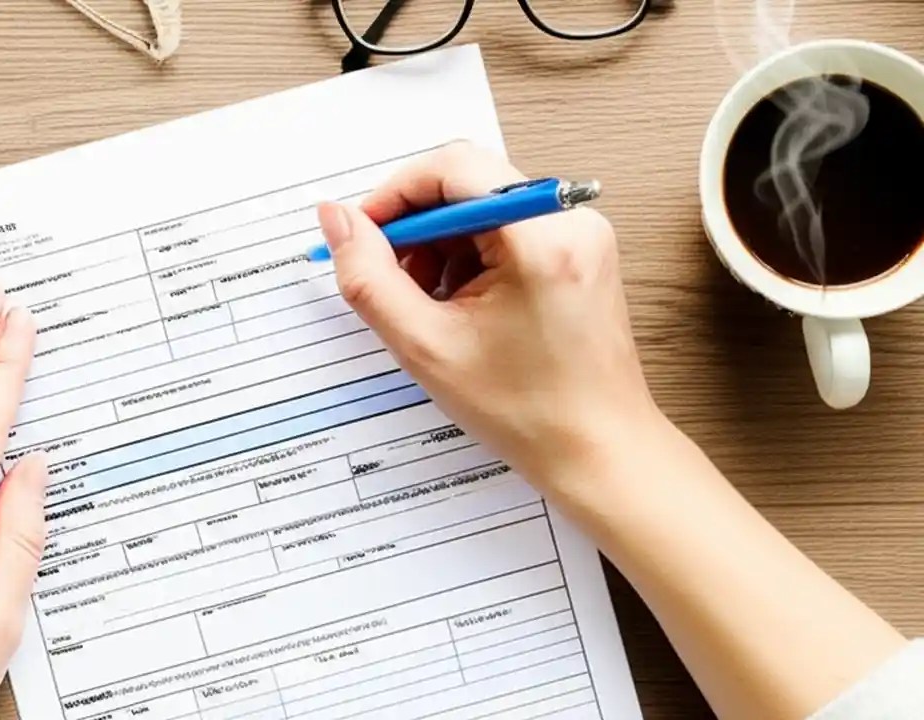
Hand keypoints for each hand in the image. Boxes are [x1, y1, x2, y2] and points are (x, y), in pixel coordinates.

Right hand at [317, 143, 661, 503]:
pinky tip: (460, 308)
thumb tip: (337, 221)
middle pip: (467, 183)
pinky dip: (471, 258)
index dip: (395, 195)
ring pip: (483, 207)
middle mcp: (570, 221)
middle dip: (417, 227)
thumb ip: (369, 278)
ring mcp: (581, 234)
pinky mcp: (580, 251)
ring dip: (441, 246)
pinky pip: (508, 229)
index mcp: (541, 238)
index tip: (362, 234)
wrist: (598, 451)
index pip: (453, 168)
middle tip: (390, 279)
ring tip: (429, 306)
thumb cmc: (528, 412)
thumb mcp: (426, 346)